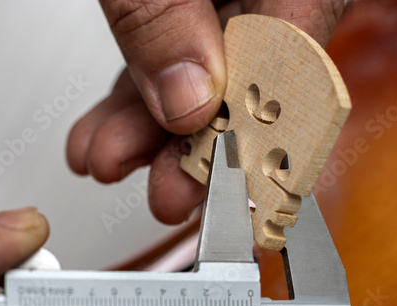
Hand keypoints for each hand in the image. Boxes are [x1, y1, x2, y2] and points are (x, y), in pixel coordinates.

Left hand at [67, 0, 346, 224]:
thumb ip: (164, 17)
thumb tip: (186, 100)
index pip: (294, 66)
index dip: (267, 142)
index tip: (237, 195)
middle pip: (248, 81)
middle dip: (194, 148)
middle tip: (165, 194)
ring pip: (199, 75)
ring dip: (149, 130)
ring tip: (107, 162)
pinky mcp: (189, 0)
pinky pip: (167, 53)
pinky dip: (133, 95)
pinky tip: (102, 133)